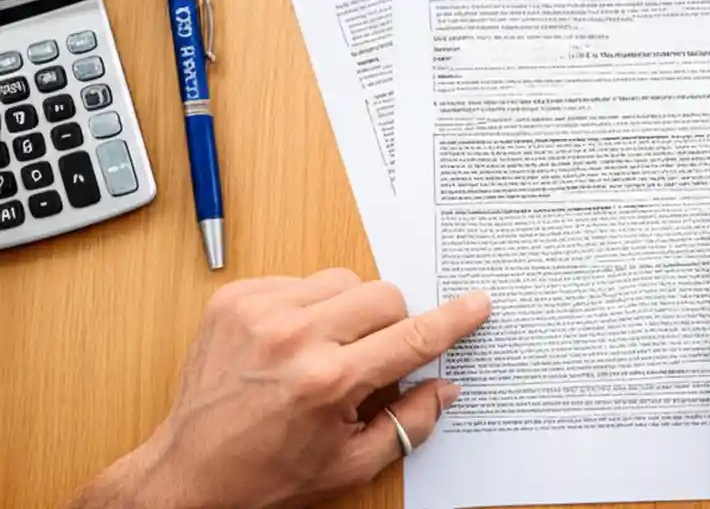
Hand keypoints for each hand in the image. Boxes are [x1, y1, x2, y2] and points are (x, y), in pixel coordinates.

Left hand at [65, 268, 490, 508]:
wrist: (187, 475)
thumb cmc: (266, 476)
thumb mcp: (349, 465)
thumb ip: (408, 423)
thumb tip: (445, 387)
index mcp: (329, 381)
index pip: (412, 337)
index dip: (452, 320)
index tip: (475, 303)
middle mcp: (295, 338)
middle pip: (383, 296)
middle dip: (392, 324)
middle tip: (374, 358)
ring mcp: (260, 312)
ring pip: (342, 282)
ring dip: (348, 311)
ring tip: (327, 350)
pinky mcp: (234, 299)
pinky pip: (298, 281)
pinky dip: (307, 307)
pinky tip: (292, 342)